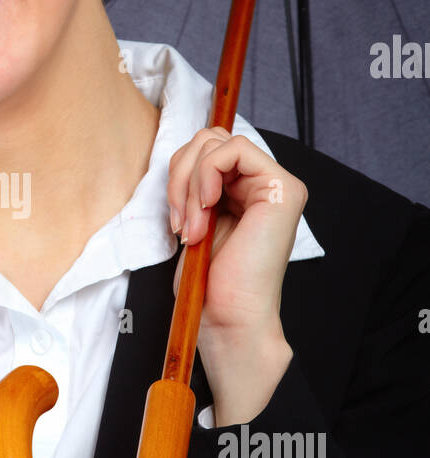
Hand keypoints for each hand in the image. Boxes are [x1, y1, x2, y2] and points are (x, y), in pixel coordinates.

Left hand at [167, 127, 301, 420]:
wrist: (227, 319)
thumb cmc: (209, 283)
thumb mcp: (193, 220)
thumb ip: (195, 185)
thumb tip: (182, 154)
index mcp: (246, 191)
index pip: (206, 149)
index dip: (179, 174)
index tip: (174, 219)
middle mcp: (265, 184)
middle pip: (209, 139)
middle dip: (180, 176)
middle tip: (179, 222)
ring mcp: (277, 184)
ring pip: (216, 142)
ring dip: (188, 183)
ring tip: (191, 226)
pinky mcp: (282, 189)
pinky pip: (233, 150)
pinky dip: (205, 176)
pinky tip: (205, 212)